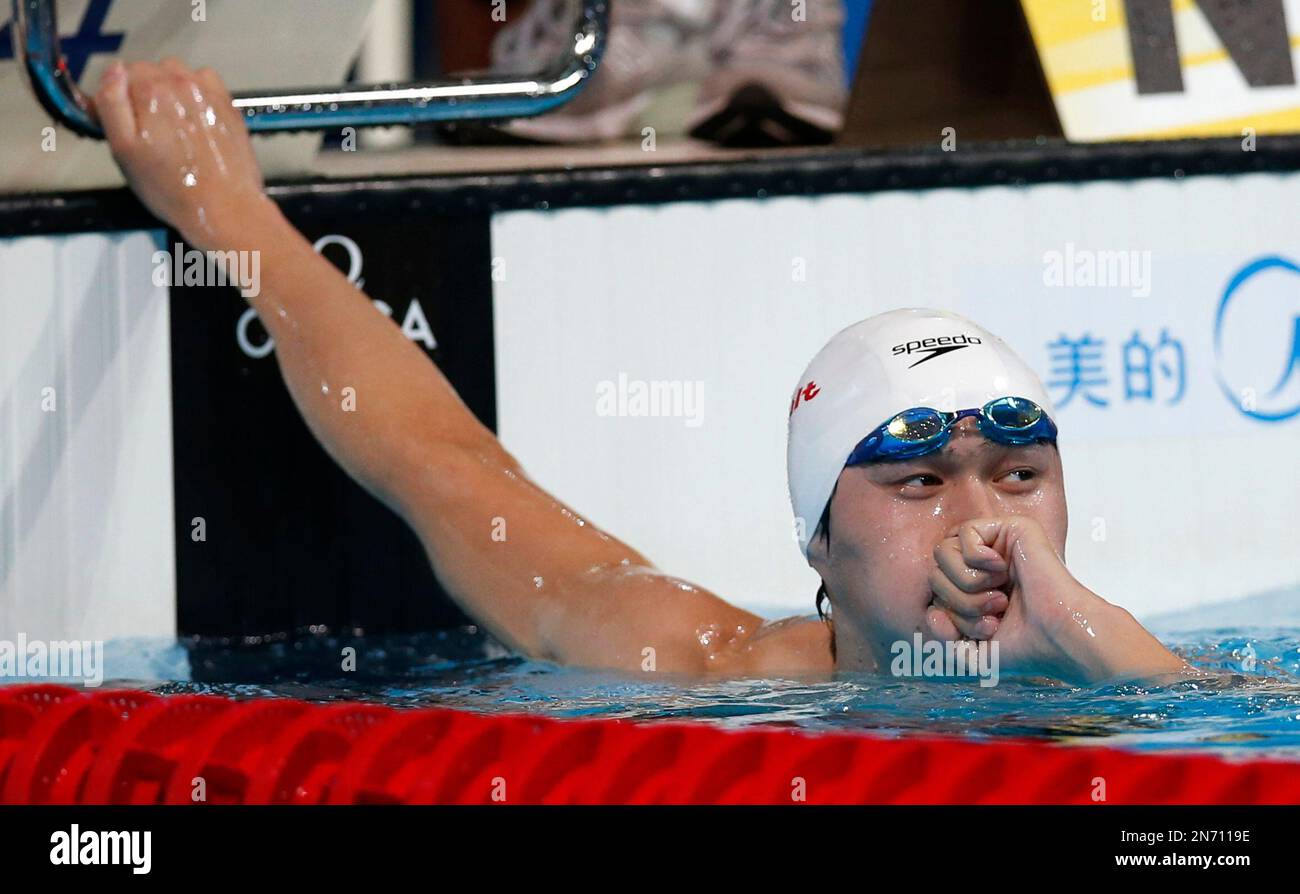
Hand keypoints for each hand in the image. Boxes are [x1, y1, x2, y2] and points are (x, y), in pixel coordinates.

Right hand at [91, 58, 275, 249]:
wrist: (225, 208)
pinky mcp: (227, 104)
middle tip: (148, 130)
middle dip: (142, 93)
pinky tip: (194, 118)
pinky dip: (195, 92)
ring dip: (169, 90)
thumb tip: (112, 72)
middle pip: (149, 71)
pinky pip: (204, 81)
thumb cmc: (173, 188)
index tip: (122, 120)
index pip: (120, 74)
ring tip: (172, 125)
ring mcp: (207, 92)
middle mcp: (180, 83)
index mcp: (150, 92)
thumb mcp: (123, 150)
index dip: (117, 96)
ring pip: (176, 73)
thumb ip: (111, 104)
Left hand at [927, 515, 1186, 682]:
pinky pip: (965, 533)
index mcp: (976, 588)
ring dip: (966, 583)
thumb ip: (943, 637)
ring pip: (943, 551)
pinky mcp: (1011, 527)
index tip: (986, 629)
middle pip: (935, 570)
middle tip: (994, 613)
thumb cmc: (1023, 646)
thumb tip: (931, 612)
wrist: (1059, 637)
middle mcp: (985, 564)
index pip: (935, 589)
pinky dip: (976, 560)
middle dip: (958, 600)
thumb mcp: (972, 652)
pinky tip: (1003, 572)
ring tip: (998, 597)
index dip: (949, 612)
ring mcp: (998, 544)